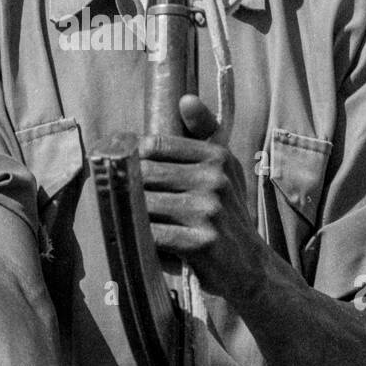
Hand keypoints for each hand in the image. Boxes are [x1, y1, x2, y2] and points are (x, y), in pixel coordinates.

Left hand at [138, 94, 263, 298]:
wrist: (250, 267)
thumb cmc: (228, 214)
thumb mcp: (223, 168)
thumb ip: (204, 131)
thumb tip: (185, 98)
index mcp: (217, 156)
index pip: (153, 146)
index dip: (132, 159)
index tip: (122, 170)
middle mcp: (215, 179)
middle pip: (144, 174)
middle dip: (127, 188)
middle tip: (115, 198)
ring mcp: (208, 212)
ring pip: (144, 204)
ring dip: (130, 214)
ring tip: (125, 220)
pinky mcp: (200, 243)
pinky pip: (151, 234)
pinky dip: (140, 238)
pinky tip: (140, 241)